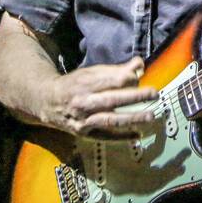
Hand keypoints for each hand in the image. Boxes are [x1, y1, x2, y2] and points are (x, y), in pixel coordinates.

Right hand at [44, 56, 158, 140]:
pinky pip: (104, 137)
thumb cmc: (75, 85)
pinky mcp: (84, 133)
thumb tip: (140, 65)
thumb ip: (116, 70)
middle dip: (134, 97)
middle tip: (154, 93)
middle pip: (111, 99)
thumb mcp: (92, 73)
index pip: (110, 80)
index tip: (140, 76)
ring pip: (109, 120)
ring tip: (150, 116)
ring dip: (131, 118)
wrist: (47, 102)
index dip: (128, 78)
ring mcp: (83, 119)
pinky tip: (137, 135)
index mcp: (85, 83)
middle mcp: (83, 102)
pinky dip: (121, 137)